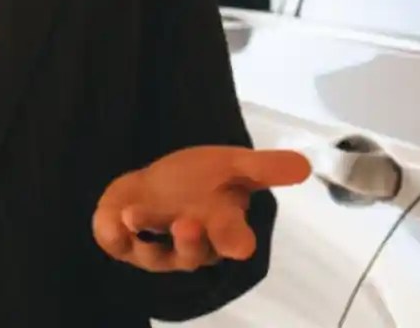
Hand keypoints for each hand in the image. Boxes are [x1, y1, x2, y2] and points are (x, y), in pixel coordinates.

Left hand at [93, 146, 310, 272]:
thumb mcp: (231, 165)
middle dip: (190, 243)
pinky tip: (114, 219)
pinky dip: (114, 234)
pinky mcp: (124, 242)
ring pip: (155, 253)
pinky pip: (118, 244)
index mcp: (222, 229)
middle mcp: (191, 247)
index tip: (239, 243)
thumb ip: (263, 167)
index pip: (234, 241)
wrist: (153, 184)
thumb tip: (305, 166)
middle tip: (187, 224)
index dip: (235, 241)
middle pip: (194, 254)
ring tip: (135, 214)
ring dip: (147, 234)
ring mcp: (156, 248)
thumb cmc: (197, 180)